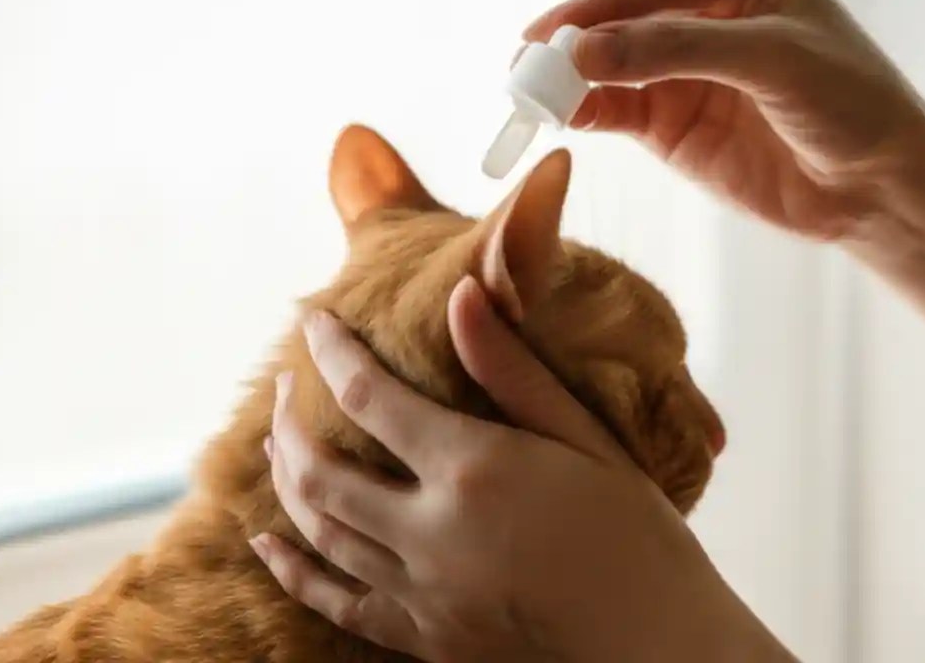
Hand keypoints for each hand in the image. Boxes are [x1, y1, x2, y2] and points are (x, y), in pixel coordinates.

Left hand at [249, 277, 791, 661]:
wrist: (657, 642)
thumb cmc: (636, 531)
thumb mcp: (586, 439)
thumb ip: (514, 371)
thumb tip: (462, 295)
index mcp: (474, 469)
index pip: (370, 396)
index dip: (331, 353)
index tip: (311, 321)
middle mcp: (432, 532)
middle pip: (322, 470)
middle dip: (292, 421)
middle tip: (287, 388)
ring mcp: (422, 593)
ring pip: (320, 532)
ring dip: (288, 483)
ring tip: (276, 446)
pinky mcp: (425, 637)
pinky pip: (336, 602)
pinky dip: (293, 572)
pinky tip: (266, 544)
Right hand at [525, 0, 924, 240]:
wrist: (874, 185)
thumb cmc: (851, 102)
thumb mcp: (774, 62)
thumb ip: (679, 51)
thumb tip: (585, 52)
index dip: (602, 4)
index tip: (556, 32)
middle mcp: (701, 3)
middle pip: (616, 5)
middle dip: (573, 32)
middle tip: (532, 60)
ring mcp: (678, 62)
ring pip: (602, 54)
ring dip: (565, 71)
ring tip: (529, 89)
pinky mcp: (664, 115)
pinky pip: (608, 105)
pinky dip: (580, 109)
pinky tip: (557, 116)